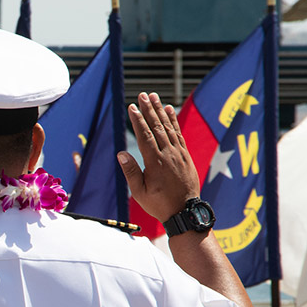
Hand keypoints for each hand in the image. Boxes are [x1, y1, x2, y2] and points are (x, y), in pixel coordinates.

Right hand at [119, 92, 200, 222]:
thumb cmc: (159, 204)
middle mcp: (168, 154)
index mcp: (155, 163)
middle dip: (149, 109)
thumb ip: (131, 172)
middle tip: (142, 94)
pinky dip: (174, 121)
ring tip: (154, 96)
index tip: (132, 107)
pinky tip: (169, 110)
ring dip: (160, 111)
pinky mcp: (185, 155)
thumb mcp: (140, 193)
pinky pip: (179, 134)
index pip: (145, 136)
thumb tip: (121, 154)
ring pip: (168, 127)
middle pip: (157, 127)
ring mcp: (179, 153)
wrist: (185, 211)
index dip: (138, 120)